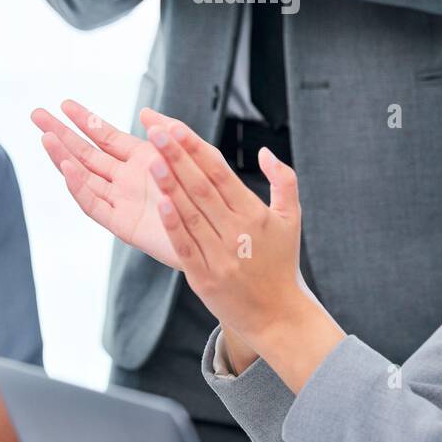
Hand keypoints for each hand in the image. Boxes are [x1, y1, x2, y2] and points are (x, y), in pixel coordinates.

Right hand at [33, 100, 191, 268]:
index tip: (65, 104)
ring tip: (46, 137)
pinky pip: (95, 205)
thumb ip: (170, 132)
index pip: (105, 135)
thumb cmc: (207, 195)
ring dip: (64, 157)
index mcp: (140, 159)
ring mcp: (122, 201)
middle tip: (37, 114)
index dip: (85, 120)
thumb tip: (144, 112)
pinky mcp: (123, 224)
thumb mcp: (193, 155)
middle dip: (62, 133)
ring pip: (84, 175)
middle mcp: (126, 179)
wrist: (217, 234)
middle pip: (86, 152)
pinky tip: (67, 169)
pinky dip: (79, 188)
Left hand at [143, 119, 310, 343]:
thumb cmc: (281, 263)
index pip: (220, 174)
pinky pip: (186, 247)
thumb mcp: (291, 218)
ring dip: (170, 186)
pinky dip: (173, 226)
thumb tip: (265, 151)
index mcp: (254, 214)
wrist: (277, 315)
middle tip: (155, 132)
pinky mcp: (204, 277)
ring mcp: (220, 255)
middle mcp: (237, 232)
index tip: (176, 127)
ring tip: (151, 160)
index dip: (196, 149)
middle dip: (177, 158)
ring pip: (191, 214)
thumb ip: (284, 181)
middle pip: (201, 188)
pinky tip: (160, 205)